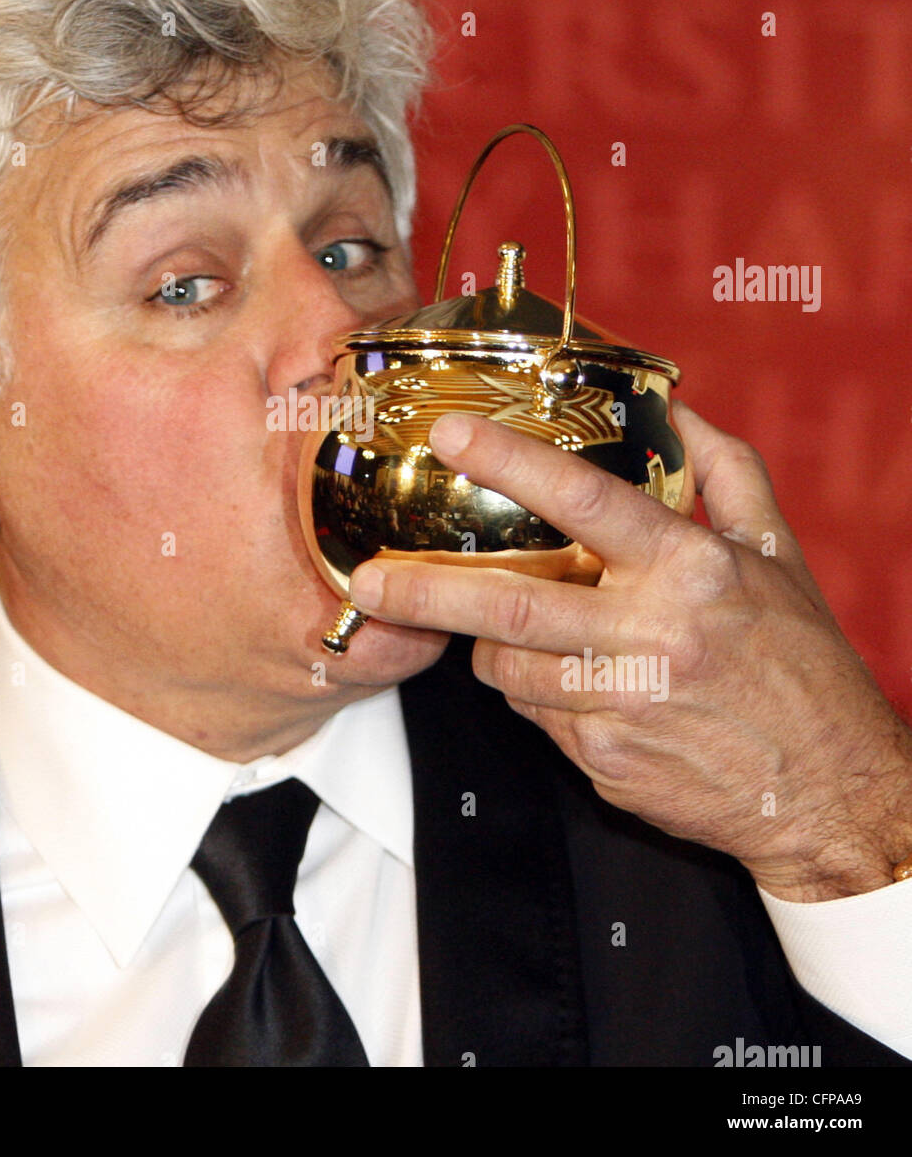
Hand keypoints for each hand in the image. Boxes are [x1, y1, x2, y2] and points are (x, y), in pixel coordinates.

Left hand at [348, 402, 911, 901]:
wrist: (831, 791)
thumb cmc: (800, 666)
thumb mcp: (777, 555)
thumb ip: (726, 472)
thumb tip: (676, 407)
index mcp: (690, 570)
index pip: (582, 501)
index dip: (507, 462)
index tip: (450, 435)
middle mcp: (651, 635)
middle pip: (509, 604)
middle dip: (424, 591)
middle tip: (368, 580)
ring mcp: (621, 704)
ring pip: (507, 667)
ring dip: (490, 647)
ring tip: (514, 632)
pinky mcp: (603, 757)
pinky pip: (535, 715)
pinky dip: (533, 693)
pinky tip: (575, 684)